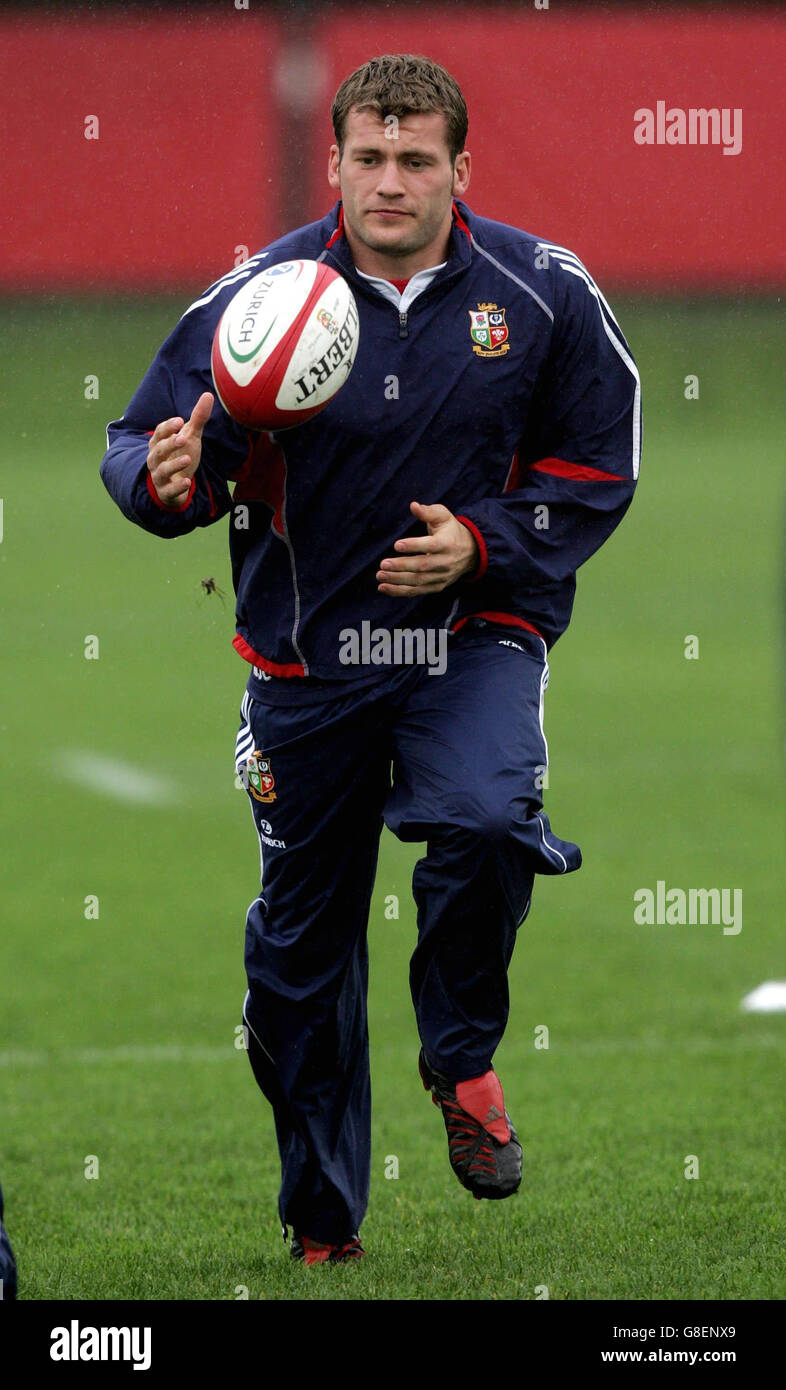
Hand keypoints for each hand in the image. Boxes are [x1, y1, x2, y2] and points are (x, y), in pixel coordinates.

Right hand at [146, 392, 213, 507]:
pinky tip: (187, 482)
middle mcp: (155, 459)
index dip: (168, 427)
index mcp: (159, 443)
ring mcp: (160, 476)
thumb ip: (198, 418)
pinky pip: (169, 490)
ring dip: (174, 464)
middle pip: (158, 450)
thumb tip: (208, 394)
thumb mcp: (190, 437)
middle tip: (183, 438)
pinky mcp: (166, 492)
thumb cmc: (180, 456)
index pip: (159, 433)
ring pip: (162, 470)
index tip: (180, 421)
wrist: (175, 486)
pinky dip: (177, 487)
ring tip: (188, 459)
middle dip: (170, 444)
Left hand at [376, 500, 478, 596]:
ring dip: (397, 580)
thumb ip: (428, 512)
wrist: (471, 551)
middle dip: (401, 566)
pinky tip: (384, 587)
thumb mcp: (443, 516)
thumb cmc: (450, 530)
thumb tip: (413, 505)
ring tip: (380, 576)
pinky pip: (417, 591)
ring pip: (418, 581)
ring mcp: (441, 576)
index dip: (414, 545)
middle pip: (422, 566)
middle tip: (383, 564)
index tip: (397, 545)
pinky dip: (400, 591)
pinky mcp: (437, 586)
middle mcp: (445, 562)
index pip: (431, 545)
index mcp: (447, 543)